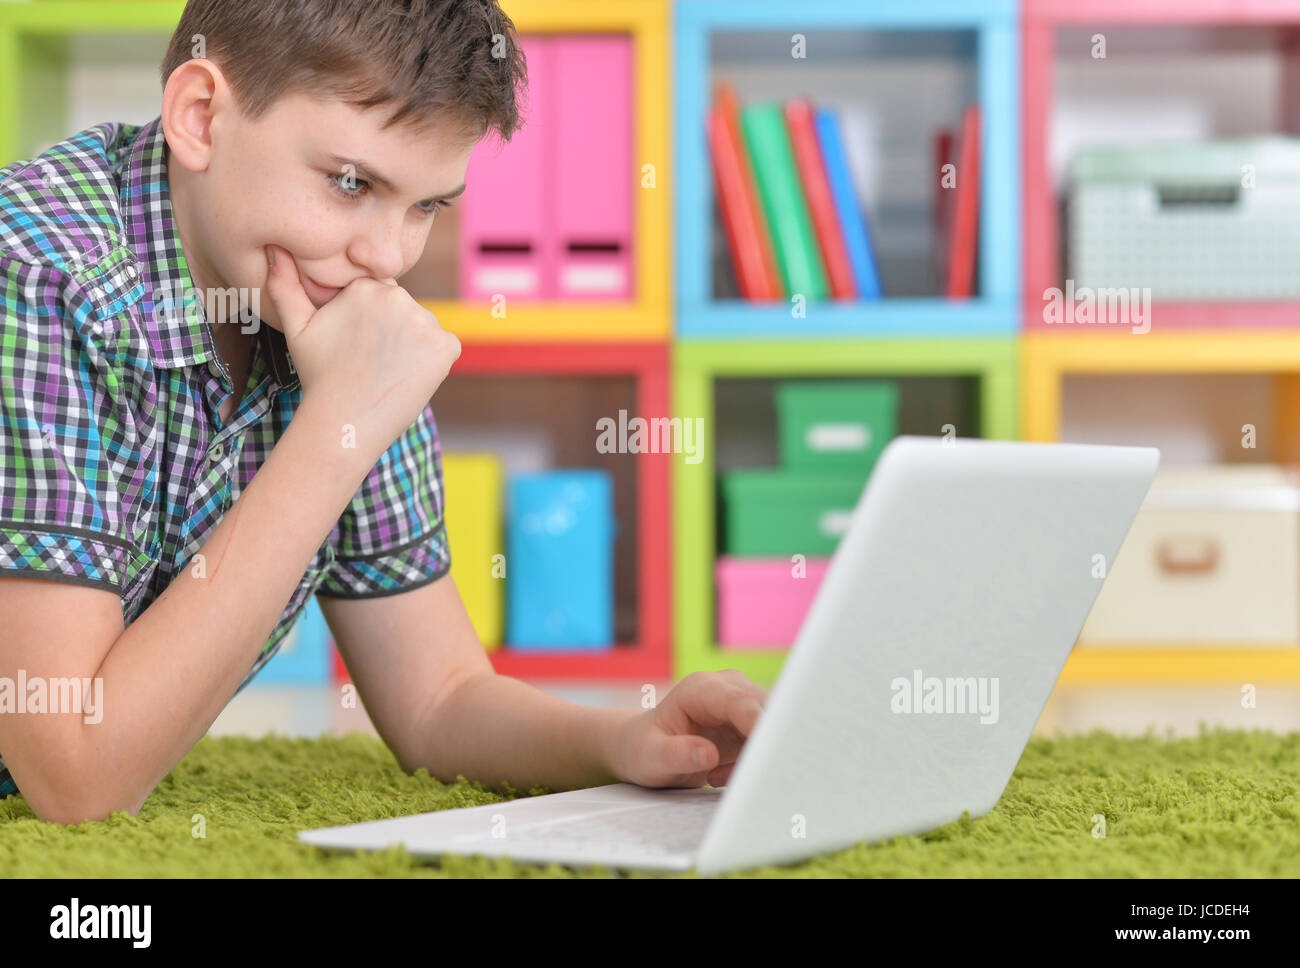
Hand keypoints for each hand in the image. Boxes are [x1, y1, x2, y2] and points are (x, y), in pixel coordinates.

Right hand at [262, 244, 460, 459]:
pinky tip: (408, 377)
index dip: (369, 322)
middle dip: (392, 330)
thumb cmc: (319, 376)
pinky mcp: (445, 347)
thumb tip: (274, 249)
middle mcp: (398, 297)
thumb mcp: (296, 327)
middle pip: (402, 308)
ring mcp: (425, 322)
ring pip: (423, 327)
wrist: (344, 422)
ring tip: (386, 370)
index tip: (357, 345)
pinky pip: (445, 347)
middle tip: (370, 361)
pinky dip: (433, 362)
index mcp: (366, 287)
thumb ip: (284, 284)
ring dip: (412, 345)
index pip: (379, 293)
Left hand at [608, 671, 768, 788]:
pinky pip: (766, 743)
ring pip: (771, 728)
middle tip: (745, 778)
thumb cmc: (644, 748)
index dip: (756, 722)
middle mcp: (727, 689)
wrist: (646, 748)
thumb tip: (707, 755)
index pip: (738, 701)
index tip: (767, 749)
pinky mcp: (751, 723)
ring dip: (754, 759)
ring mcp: (742, 704)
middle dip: (763, 745)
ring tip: (715, 778)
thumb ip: (676, 754)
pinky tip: (719, 776)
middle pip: (764, 711)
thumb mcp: (650, 756)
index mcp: (700, 689)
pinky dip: (751, 764)